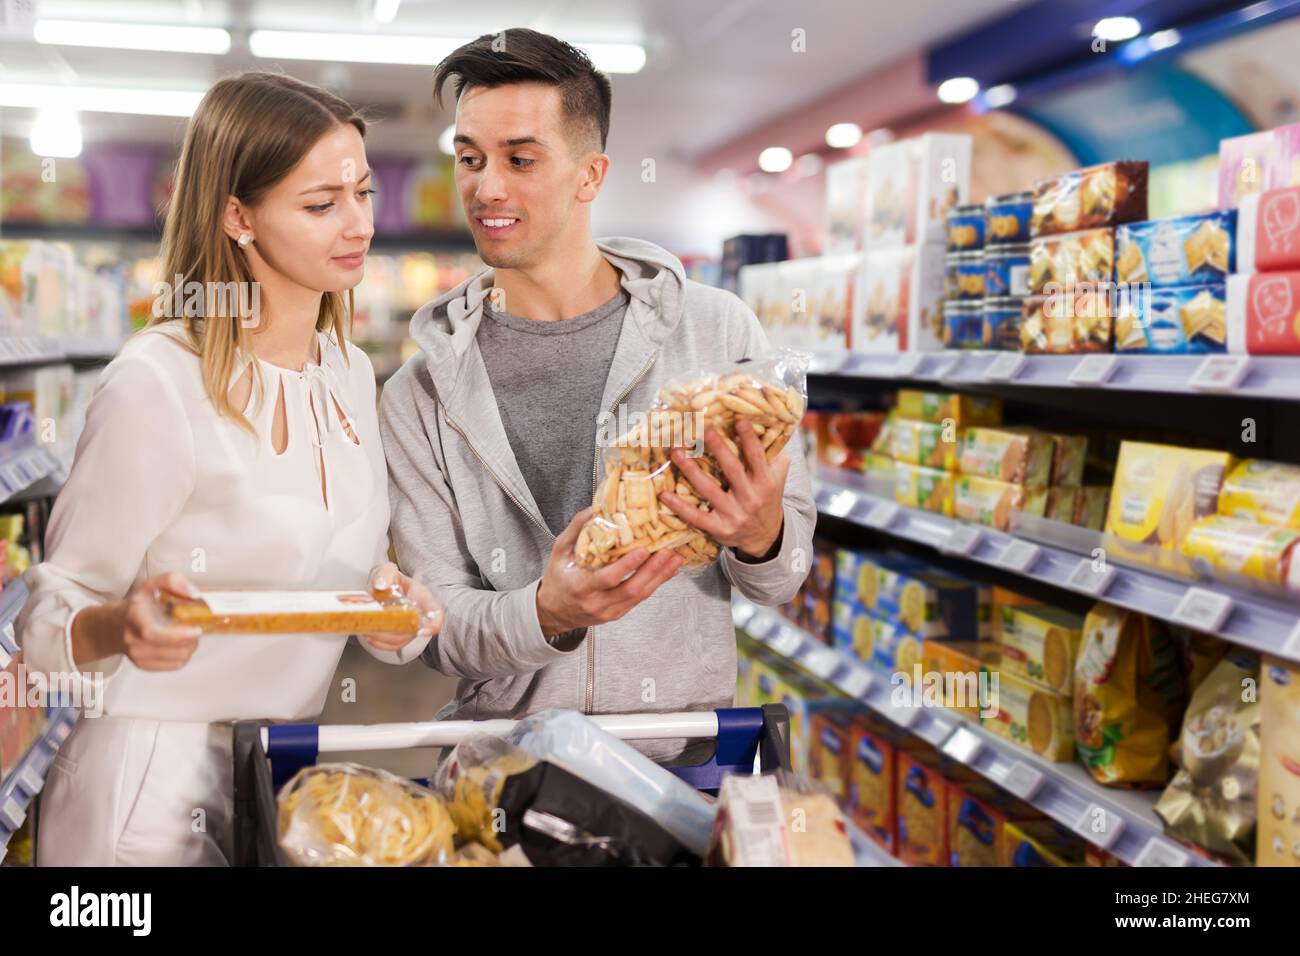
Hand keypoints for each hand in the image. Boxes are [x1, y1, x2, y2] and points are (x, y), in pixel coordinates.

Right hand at [119, 572, 204, 671]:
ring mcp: (137, 656)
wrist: (113, 626)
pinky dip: (184, 654)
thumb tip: (194, 594)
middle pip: (173, 649)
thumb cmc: (138, 605)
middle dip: (193, 638)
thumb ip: (172, 581)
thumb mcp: (152, 585)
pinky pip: (176, 665)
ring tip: (187, 634)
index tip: (197, 629)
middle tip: (195, 626)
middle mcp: (133, 640)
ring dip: (191, 646)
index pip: (153, 634)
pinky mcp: (144, 666)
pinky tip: (180, 643)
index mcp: (134, 618)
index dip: (178, 635)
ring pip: (179, 658)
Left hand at [361, 562, 442, 650]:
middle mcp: (420, 614)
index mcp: (422, 598)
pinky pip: (394, 645)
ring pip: (402, 640)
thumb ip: (386, 574)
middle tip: (374, 629)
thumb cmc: (392, 580)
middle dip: (393, 634)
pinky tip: (369, 636)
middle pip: (414, 631)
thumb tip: (380, 585)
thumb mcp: (389, 570)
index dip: (433, 624)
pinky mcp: (400, 634)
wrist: (386, 586)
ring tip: (367, 631)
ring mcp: (410, 626)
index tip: (422, 631)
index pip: (436, 614)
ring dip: (383, 639)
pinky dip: (380, 643)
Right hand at [536, 507, 683, 637]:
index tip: (644, 550)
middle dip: (653, 570)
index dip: (628, 566)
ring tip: (675, 558)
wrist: (553, 612)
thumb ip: (577, 529)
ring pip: (640, 595)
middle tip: (668, 551)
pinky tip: (667, 571)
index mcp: (580, 586)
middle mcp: (596, 602)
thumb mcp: (558, 551)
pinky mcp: (618, 614)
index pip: (609, 578)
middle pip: (631, 589)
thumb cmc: (557, 578)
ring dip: (660, 576)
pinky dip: (655, 584)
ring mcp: (609, 611)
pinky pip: (640, 599)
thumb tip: (597, 507)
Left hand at [660, 419, 789, 560]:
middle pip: (732, 469)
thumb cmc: (766, 501)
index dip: (749, 438)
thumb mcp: (777, 482)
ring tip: (677, 453)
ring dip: (691, 471)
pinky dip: (679, 506)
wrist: (765, 538)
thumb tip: (777, 432)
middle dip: (718, 448)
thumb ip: (776, 460)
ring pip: (709, 490)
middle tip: (704, 430)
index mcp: (765, 484)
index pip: (757, 457)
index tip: (738, 420)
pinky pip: (696, 516)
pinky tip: (665, 494)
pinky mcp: (719, 528)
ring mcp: (733, 515)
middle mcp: (750, 499)